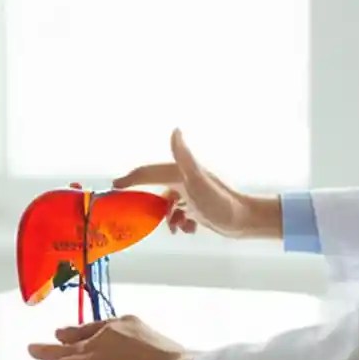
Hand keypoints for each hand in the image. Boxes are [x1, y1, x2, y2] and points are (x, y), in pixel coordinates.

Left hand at [22, 316, 193, 359]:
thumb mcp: (158, 344)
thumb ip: (141, 346)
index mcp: (122, 325)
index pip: (93, 328)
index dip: (77, 334)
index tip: (65, 335)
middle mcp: (103, 337)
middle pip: (72, 343)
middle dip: (53, 347)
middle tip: (35, 348)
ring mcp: (94, 356)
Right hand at [113, 129, 280, 238]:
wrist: (245, 221)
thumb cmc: (220, 202)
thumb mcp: (198, 180)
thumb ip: (184, 156)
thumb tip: (176, 129)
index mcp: (179, 172)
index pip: (147, 173)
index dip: (129, 179)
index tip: (113, 188)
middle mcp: (183, 180)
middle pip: (155, 190)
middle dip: (148, 205)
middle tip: (137, 218)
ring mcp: (191, 194)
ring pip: (166, 205)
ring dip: (166, 217)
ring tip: (175, 226)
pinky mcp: (198, 207)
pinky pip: (179, 215)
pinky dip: (179, 223)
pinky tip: (188, 229)